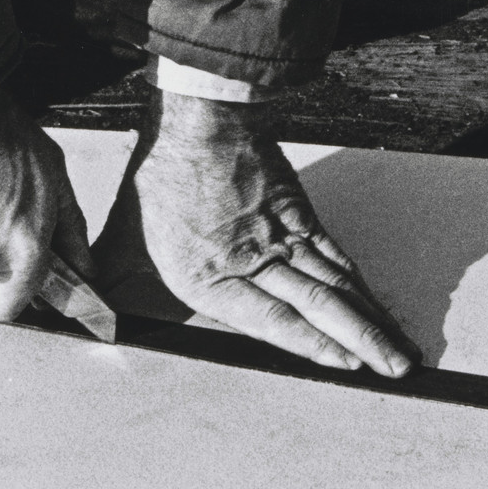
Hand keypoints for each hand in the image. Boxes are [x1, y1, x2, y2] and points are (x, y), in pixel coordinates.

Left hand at [95, 90, 415, 375]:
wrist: (196, 119)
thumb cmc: (158, 176)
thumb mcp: (120, 238)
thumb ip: (112, 282)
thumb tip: (89, 310)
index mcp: (209, 276)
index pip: (271, 320)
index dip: (312, 345)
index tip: (344, 366)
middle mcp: (252, 260)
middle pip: (318, 306)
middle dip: (360, 343)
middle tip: (396, 370)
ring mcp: (280, 235)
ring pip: (335, 282)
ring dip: (370, 318)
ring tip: (398, 348)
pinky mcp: (297, 211)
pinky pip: (334, 252)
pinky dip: (359, 280)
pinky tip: (371, 298)